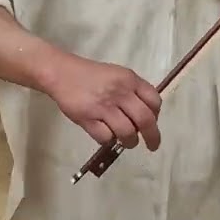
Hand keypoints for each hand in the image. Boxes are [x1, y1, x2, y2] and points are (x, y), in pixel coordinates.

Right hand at [42, 53, 161, 150]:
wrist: (63, 74)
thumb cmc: (92, 76)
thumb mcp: (118, 75)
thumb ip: (133, 91)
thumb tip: (147, 115)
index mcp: (129, 80)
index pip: (154, 100)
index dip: (156, 115)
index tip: (153, 123)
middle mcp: (120, 93)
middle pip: (145, 119)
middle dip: (152, 137)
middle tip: (152, 146)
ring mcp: (104, 107)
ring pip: (127, 132)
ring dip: (130, 141)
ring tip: (127, 142)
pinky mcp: (88, 119)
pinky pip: (106, 138)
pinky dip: (109, 140)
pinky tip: (106, 135)